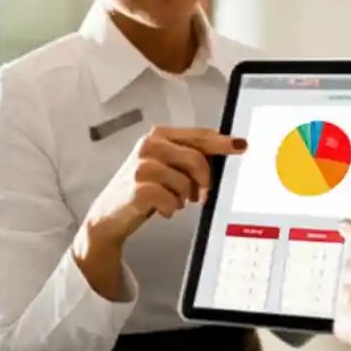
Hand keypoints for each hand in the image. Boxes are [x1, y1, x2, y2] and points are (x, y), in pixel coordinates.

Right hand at [80, 127, 246, 253]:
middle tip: (202, 196)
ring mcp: (142, 166)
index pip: (198, 136)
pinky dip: (171, 209)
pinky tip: (162, 209)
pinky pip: (173, 200)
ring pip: (185, 182)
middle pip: (197, 159)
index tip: (242, 146)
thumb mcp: (166, 167)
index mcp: (159, 135)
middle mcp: (149, 146)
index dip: (222, 142)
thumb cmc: (143, 188)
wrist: (109, 215)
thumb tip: (228, 151)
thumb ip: (190, 157)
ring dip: (184, 198)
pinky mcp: (138, 187)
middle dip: (204, 181)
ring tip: (172, 201)